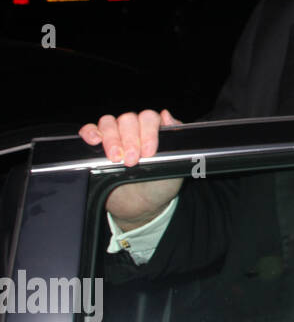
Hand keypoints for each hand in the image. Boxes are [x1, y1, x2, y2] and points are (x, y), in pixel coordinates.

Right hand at [80, 110, 183, 229]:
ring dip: (111, 138)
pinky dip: (90, 132)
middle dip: (129, 139)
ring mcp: (115, 136)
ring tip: (115, 159)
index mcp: (154, 130)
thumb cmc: (161, 184)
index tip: (148, 152)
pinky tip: (94, 141)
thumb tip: (166, 116)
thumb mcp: (176, 165)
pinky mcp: (96, 146)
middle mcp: (134, 129)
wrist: (142, 206)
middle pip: (128, 119)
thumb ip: (174, 140)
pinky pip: (89, 131)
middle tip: (131, 160)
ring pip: (108, 122)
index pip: (148, 118)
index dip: (148, 132)